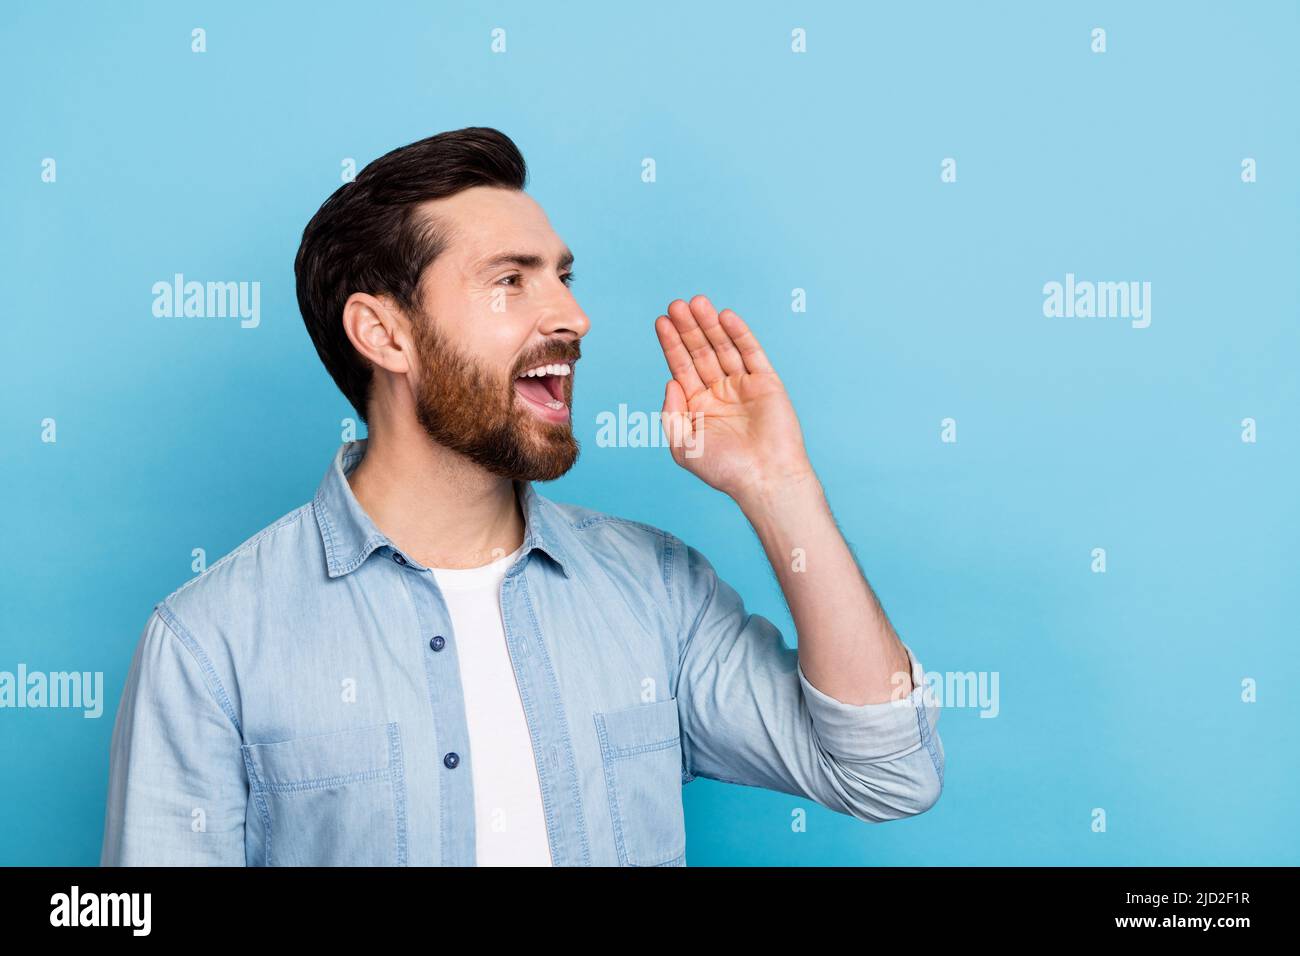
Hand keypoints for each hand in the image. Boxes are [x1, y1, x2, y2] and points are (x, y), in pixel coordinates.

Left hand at [653, 295, 814, 503]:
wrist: (764, 478)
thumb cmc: (724, 469)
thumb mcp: (683, 446)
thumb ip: (671, 415)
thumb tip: (670, 382)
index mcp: (699, 406)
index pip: (681, 367)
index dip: (671, 344)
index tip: (661, 322)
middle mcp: (720, 392)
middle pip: (700, 352)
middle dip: (688, 329)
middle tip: (676, 305)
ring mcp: (743, 385)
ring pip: (723, 347)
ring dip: (710, 324)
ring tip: (696, 302)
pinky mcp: (766, 382)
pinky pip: (751, 352)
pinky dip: (739, 333)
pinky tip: (725, 316)